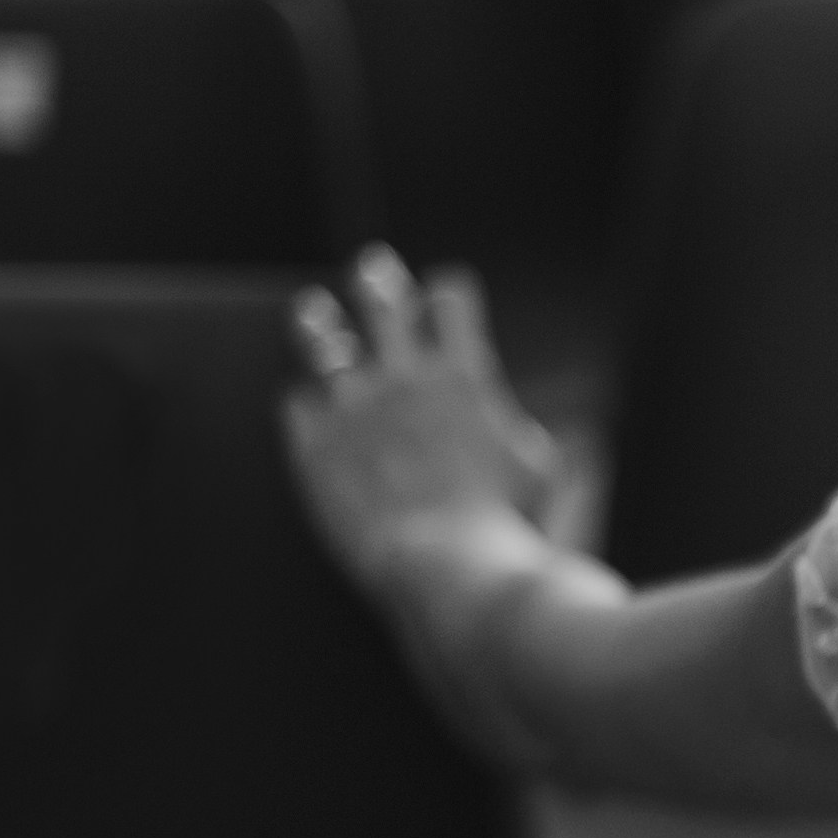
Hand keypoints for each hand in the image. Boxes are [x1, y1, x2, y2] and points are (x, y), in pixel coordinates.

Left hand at [280, 249, 574, 600]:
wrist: (448, 568)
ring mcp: (354, 408)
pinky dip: (305, 403)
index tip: (442, 294)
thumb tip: (517, 426)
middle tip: (372, 270)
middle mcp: (403, 377)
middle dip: (379, 282)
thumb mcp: (540, 469)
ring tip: (311, 312)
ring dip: (320, 324)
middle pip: (383, 303)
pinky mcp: (314, 446)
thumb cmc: (506, 525)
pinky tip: (307, 405)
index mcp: (464, 373)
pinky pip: (297, 405)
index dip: (447, 293)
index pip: (451, 298)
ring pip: (324, 342)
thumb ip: (522, 431)